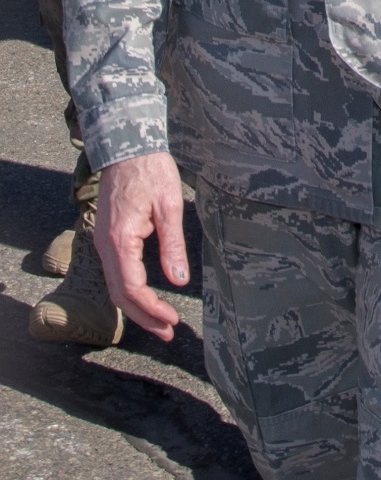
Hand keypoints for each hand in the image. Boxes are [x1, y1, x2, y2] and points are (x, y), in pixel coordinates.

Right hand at [94, 151, 188, 339]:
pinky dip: (130, 291)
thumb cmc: (151, 171)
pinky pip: (116, 274)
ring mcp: (103, 243)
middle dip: (144, 317)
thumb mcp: (170, 206)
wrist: (127, 146)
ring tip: (161, 322)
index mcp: (120, 241)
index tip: (171, 320)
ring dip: (137, 307)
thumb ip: (172, 245)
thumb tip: (178, 280)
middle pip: (120, 295)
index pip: (132, 288)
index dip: (151, 309)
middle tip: (167, 332)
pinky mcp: (108, 238)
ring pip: (116, 287)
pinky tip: (146, 298)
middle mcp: (106, 246)